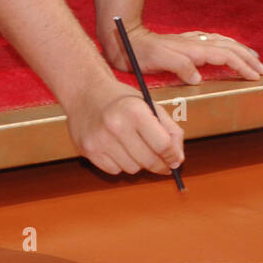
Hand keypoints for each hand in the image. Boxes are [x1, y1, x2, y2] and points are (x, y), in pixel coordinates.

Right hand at [66, 83, 182, 176]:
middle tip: (164, 164)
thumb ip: (169, 129)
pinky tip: (118, 149)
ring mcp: (100, 140)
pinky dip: (120, 164)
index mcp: (135, 111)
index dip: (173, 156)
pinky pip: (114, 170)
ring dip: (139, 163)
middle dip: (160, 165)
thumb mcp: (149, 105)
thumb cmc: (121, 99)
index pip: (162, 144)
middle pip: (148, 160)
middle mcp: (116, 126)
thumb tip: (178, 159)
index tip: (176, 160)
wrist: (84, 92)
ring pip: (132, 169)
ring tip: (135, 148)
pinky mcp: (88, 150)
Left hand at [103, 20, 262, 85]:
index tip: (255, 76)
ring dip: (240, 50)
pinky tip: (228, 48)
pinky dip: (227, 46)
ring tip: (253, 57)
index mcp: (193, 49)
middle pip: (229, 47)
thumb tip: (198, 77)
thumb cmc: (141, 53)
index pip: (225, 56)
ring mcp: (191, 41)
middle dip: (247, 58)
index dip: (241, 66)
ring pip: (223, 42)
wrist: (127, 39)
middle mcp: (196, 43)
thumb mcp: (158, 60)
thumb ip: (180, 67)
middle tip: (262, 70)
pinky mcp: (186, 43)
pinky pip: (214, 42)